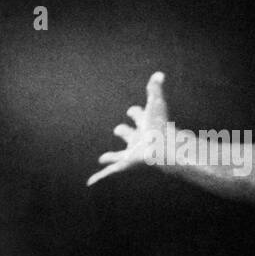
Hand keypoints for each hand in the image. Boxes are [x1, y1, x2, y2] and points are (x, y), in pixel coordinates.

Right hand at [88, 71, 168, 185]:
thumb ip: (155, 89)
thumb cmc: (161, 126)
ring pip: (119, 155)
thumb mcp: (156, 104)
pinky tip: (91, 182)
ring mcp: (132, 153)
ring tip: (104, 159)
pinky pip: (110, 172)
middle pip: (128, 134)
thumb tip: (160, 74)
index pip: (137, 115)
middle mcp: (138, 139)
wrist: (163, 149)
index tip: (133, 111)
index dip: (135, 112)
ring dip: (111, 157)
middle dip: (124, 131)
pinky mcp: (126, 165)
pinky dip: (100, 177)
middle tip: (119, 130)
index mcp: (145, 124)